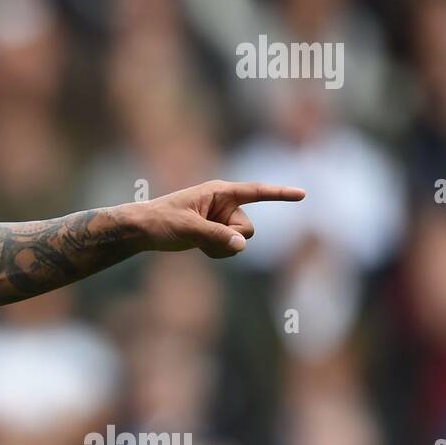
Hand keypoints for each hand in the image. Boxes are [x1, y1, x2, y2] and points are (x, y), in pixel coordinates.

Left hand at [127, 180, 305, 258]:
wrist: (142, 230)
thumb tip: (242, 245)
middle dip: (230, 238)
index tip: (303, 194)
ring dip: (222, 248)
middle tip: (201, 235)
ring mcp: (222, 219)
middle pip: (248, 229)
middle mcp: (225, 204)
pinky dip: (218, 252)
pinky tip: (199, 247)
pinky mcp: (217, 233)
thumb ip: (215, 235)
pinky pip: (232, 248)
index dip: (279, 194)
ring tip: (197, 241)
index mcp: (219, 192)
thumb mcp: (187, 228)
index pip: (256, 192)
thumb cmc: (161, 221)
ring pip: (241, 241)